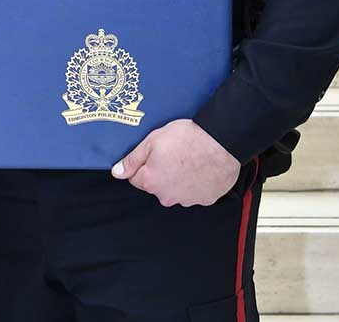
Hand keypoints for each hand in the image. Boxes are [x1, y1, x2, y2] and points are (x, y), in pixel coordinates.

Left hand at [111, 119, 240, 206]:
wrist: (220, 142)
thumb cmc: (186, 138)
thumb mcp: (152, 141)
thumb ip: (132, 160)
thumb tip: (117, 172)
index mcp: (152, 182)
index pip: (135, 179)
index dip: (142, 164)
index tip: (153, 154)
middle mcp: (168, 197)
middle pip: (156, 186)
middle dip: (160, 172)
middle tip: (172, 153)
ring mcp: (188, 200)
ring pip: (176, 190)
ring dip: (178, 179)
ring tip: (188, 159)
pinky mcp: (206, 199)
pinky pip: (195, 192)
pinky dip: (195, 183)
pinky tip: (200, 167)